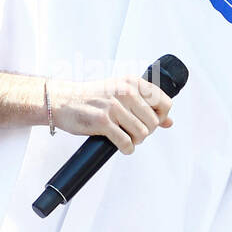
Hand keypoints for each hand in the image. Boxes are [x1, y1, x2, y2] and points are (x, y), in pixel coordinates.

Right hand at [48, 76, 173, 153]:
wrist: (62, 100)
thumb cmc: (92, 98)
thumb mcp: (121, 93)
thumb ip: (146, 104)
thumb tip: (169, 122)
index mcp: (132, 82)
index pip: (164, 103)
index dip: (161, 117)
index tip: (149, 122)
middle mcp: (125, 91)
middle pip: (154, 122)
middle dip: (146, 132)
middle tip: (133, 132)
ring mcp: (114, 107)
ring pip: (142, 134)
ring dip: (135, 141)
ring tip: (125, 137)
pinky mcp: (102, 122)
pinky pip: (126, 142)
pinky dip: (127, 148)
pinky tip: (122, 146)